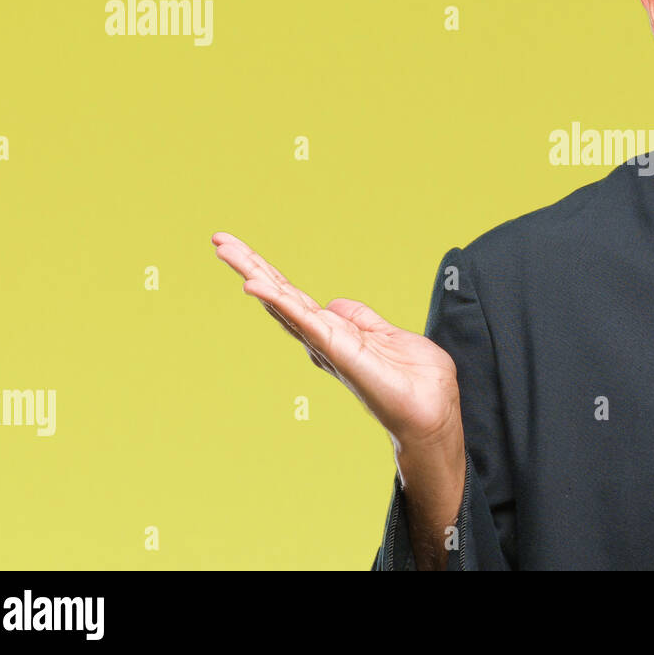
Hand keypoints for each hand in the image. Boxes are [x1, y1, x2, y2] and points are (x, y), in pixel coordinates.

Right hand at [211, 231, 461, 448]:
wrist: (434, 415)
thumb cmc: (418, 383)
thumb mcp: (392, 337)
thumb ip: (364, 320)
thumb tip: (336, 305)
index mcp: (335, 333)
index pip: (295, 297)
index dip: (269, 274)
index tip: (240, 249)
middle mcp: (323, 339)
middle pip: (280, 296)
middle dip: (249, 267)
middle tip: (220, 240)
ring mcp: (328, 345)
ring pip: (283, 303)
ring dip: (253, 274)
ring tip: (224, 249)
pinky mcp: (338, 351)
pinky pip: (303, 321)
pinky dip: (278, 302)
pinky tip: (254, 285)